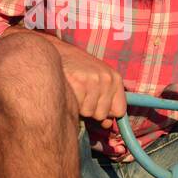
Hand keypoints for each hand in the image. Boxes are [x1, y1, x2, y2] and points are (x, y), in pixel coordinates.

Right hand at [38, 34, 129, 156]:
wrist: (58, 52)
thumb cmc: (78, 70)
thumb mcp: (97, 82)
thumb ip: (105, 103)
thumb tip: (107, 124)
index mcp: (115, 78)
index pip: (119, 111)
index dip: (107, 112)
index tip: (97, 105)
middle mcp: (107, 79)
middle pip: (103, 115)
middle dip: (91, 110)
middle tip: (82, 94)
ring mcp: (93, 80)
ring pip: (89, 113)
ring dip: (80, 107)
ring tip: (74, 91)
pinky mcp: (78, 83)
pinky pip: (77, 107)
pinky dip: (71, 103)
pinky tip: (68, 91)